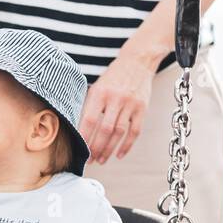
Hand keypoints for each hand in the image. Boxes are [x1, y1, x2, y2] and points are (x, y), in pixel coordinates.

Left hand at [79, 45, 157, 163]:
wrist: (137, 62)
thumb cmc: (113, 77)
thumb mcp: (97, 87)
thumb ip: (89, 106)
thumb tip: (79, 131)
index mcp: (100, 93)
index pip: (89, 120)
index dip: (84, 137)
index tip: (80, 150)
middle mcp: (115, 98)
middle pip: (104, 130)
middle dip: (96, 148)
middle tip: (90, 160)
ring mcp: (130, 104)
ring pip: (119, 133)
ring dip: (109, 149)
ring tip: (102, 160)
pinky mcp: (142, 108)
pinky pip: (134, 131)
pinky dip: (127, 145)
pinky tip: (119, 154)